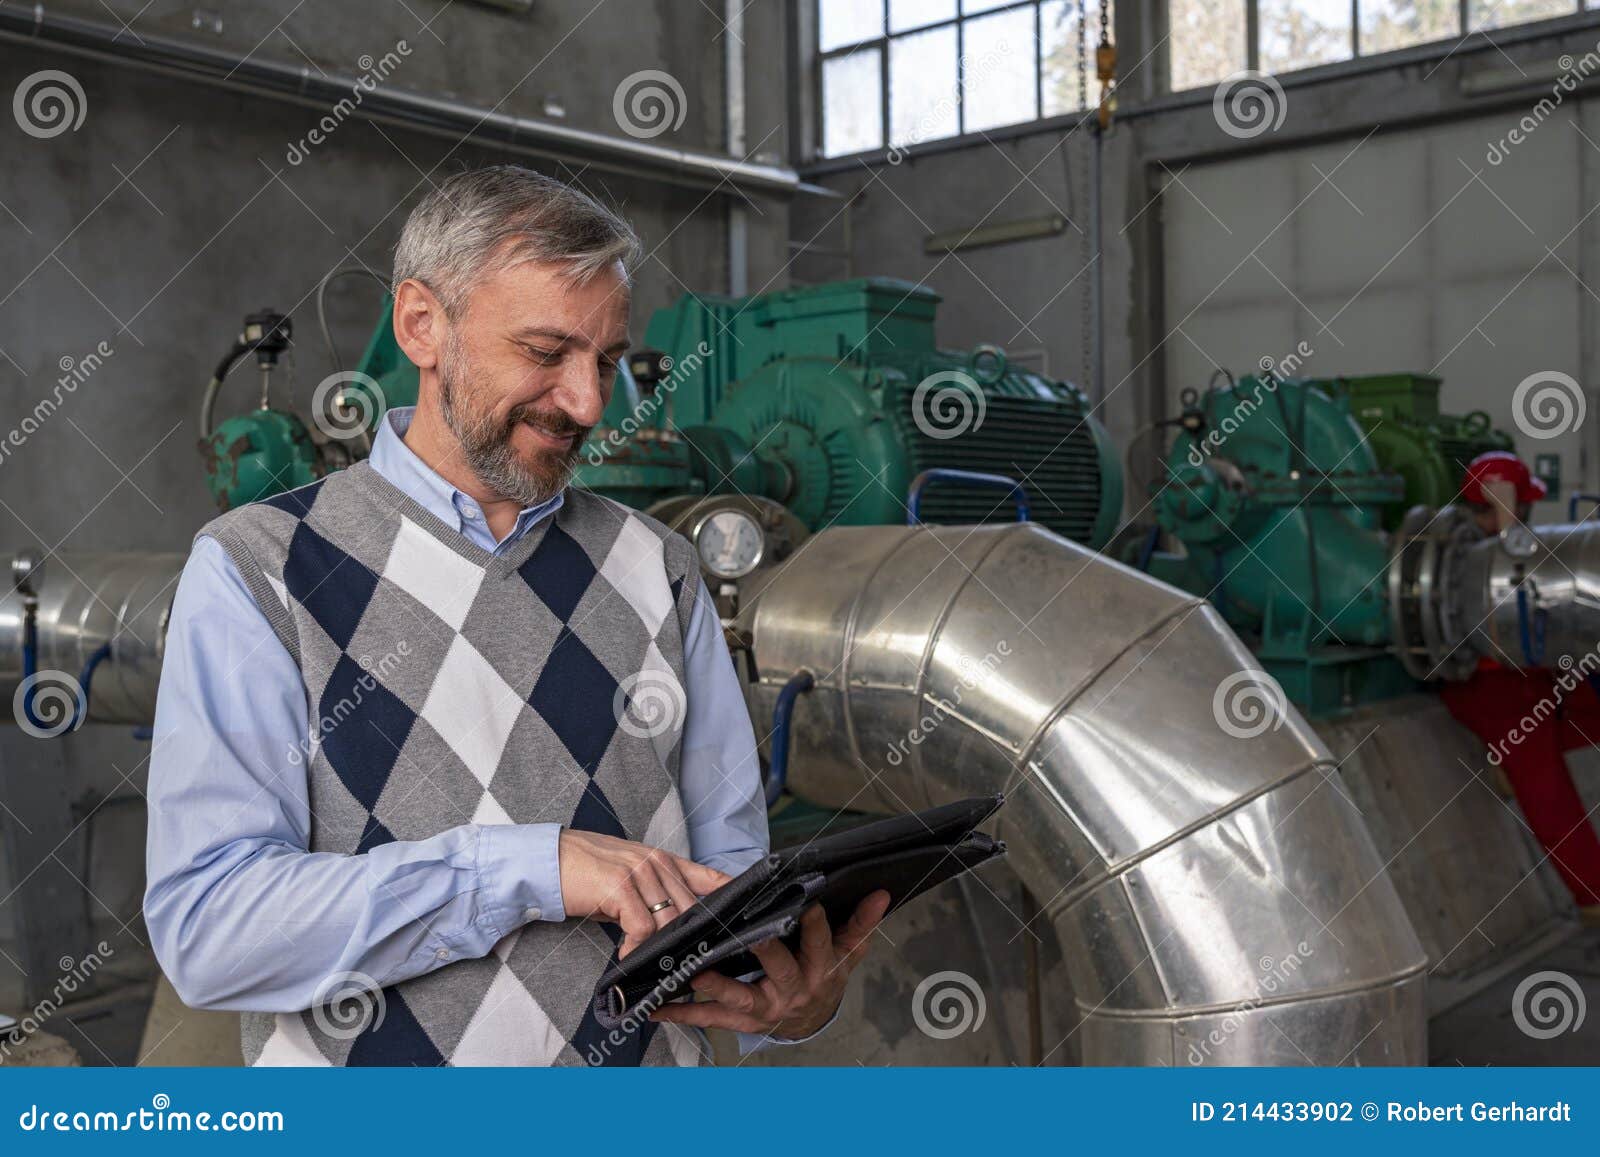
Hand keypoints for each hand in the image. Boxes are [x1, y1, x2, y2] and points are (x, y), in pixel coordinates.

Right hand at [557, 829, 729, 957]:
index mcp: (664, 861)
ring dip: (660, 949)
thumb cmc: (587, 873)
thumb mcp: (630, 879)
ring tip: (649, 964)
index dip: (731, 897)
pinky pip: (641, 928)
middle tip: (682, 967)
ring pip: (670, 922)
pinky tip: (623, 955)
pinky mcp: (621, 887)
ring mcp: (640, 873)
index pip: (710, 877)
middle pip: (690, 910)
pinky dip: (635, 948)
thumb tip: (675, 928)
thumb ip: (655, 895)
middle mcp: (657, 863)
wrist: (549, 859)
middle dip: (689, 941)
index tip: (746, 917)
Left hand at [649, 890, 890, 1039]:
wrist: (810, 1021)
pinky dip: (683, 1012)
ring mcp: (765, 1010)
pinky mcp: (740, 1022)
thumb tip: (882, 893)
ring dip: (714, 984)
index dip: (816, 926)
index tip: (809, 904)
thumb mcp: (847, 953)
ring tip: (692, 971)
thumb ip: (861, 923)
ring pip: (739, 996)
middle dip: (765, 952)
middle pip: (779, 968)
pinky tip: (657, 1007)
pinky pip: (710, 1017)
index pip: (822, 945)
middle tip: (750, 933)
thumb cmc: (825, 977)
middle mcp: (793, 991)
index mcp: (820, 971)